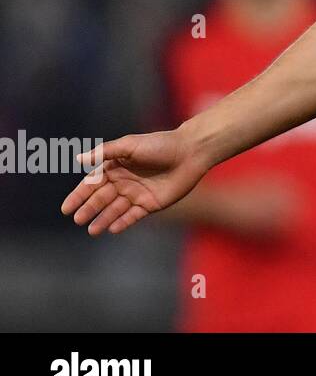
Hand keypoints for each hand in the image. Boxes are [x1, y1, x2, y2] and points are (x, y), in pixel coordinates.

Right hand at [60, 130, 207, 235]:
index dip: (78, 196)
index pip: (92, 184)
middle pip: (102, 199)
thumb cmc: (159, 144)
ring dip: (103, 219)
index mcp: (116, 167)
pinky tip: (112, 229)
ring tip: (92, 230)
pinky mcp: (151, 204)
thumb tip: (79, 158)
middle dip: (89, 209)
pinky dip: (123, 222)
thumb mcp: (130, 145)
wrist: (190, 152)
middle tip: (78, 219)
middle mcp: (124, 181)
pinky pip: (133, 216)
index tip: (66, 208)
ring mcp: (137, 194)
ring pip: (115, 210)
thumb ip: (105, 152)